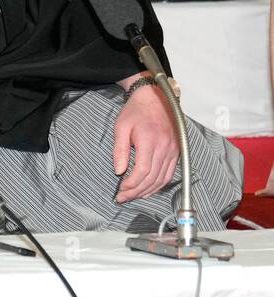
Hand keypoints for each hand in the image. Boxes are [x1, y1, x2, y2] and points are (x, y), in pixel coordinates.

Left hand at [112, 73, 179, 202]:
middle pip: (152, 178)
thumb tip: (119, 170)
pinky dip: (160, 184)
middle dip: (137, 191)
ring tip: (134, 196)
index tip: (120, 190)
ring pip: (162, 178)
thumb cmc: (136, 112)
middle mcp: (165, 148)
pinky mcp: (177, 151)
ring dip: (148, 190)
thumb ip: (120, 150)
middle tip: (124, 198)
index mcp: (150, 142)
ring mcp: (173, 151)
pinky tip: (149, 189)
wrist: (155, 98)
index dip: (131, 184)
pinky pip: (169, 173)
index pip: (142, 171)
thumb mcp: (121, 127)